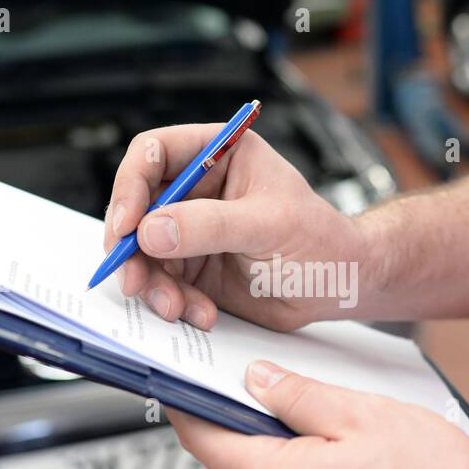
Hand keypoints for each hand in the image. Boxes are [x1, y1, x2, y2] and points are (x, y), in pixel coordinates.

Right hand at [105, 125, 365, 331]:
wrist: (341, 287)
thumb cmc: (323, 241)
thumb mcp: (269, 226)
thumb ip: (210, 225)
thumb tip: (151, 231)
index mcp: (220, 154)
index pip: (155, 152)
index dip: (131, 186)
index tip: (127, 226)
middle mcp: (199, 189)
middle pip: (137, 207)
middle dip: (131, 248)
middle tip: (132, 279)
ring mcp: (193, 231)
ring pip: (144, 253)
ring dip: (154, 285)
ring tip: (177, 308)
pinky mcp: (194, 269)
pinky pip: (164, 284)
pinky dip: (175, 303)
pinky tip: (201, 315)